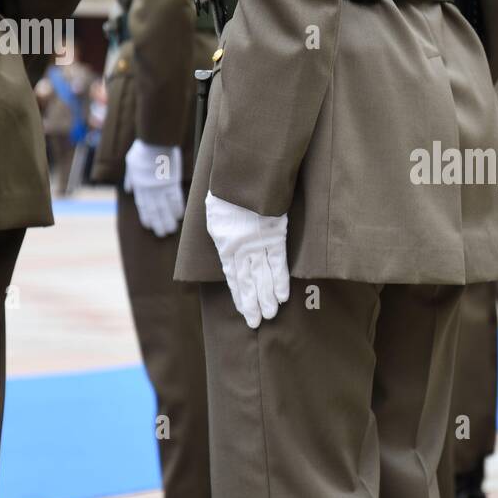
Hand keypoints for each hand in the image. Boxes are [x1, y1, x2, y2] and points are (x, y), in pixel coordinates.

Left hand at [124, 140, 183, 237]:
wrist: (155, 142)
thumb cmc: (143, 150)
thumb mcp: (131, 163)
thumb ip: (130, 178)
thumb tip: (129, 189)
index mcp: (139, 184)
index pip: (142, 205)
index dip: (146, 216)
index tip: (149, 225)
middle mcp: (149, 189)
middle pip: (154, 209)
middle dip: (158, 223)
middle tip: (162, 233)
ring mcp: (160, 186)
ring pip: (164, 207)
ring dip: (168, 220)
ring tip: (171, 230)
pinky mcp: (172, 182)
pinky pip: (175, 198)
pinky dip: (177, 207)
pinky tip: (180, 216)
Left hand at [205, 192, 290, 328]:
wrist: (243, 175)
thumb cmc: (227, 191)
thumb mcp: (216, 213)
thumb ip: (223, 232)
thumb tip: (226, 244)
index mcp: (225, 244)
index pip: (233, 276)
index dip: (238, 295)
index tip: (244, 311)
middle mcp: (240, 248)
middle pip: (247, 281)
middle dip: (252, 303)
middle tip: (257, 322)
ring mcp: (258, 243)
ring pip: (262, 277)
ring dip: (266, 297)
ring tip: (270, 315)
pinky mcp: (274, 236)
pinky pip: (278, 262)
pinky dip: (280, 280)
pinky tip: (282, 296)